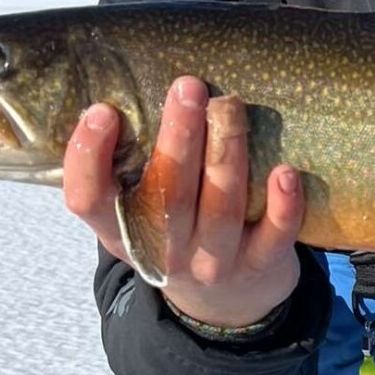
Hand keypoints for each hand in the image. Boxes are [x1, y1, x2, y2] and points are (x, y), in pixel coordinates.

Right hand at [64, 76, 303, 327]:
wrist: (228, 300)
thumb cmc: (180, 226)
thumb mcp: (143, 205)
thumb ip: (133, 159)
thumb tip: (133, 74)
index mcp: (122, 230)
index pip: (89, 201)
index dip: (88, 159)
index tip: (102, 111)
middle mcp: (164, 251)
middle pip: (167, 198)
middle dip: (178, 139)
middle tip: (187, 86)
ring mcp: (214, 263)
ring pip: (221, 210)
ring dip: (227, 154)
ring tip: (230, 105)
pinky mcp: (261, 266)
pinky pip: (274, 238)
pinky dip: (282, 207)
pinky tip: (285, 171)